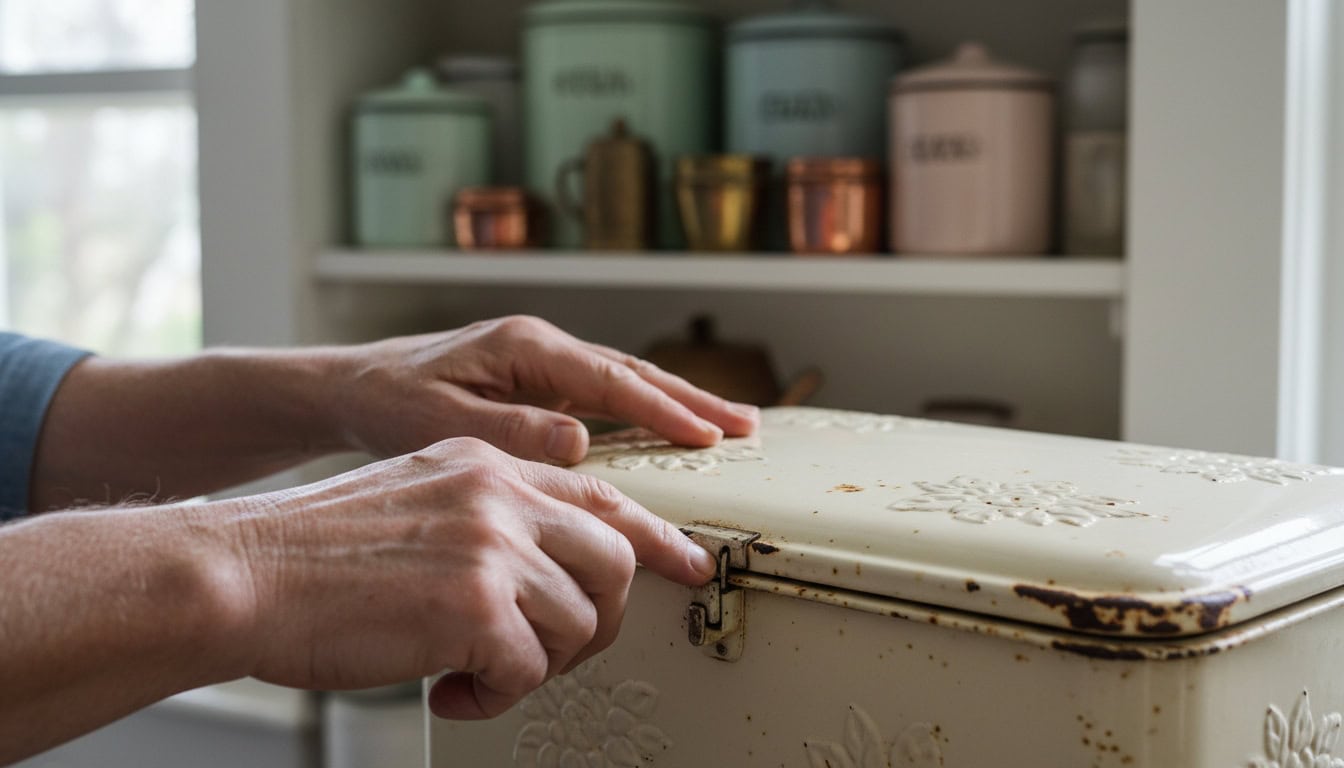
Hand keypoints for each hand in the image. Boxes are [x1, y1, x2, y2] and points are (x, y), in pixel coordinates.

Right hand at [227, 437, 716, 718]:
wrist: (241, 572)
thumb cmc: (315, 553)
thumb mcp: (418, 499)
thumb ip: (489, 517)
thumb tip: (550, 571)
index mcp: (487, 464)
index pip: (602, 495)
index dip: (656, 536)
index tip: (689, 563)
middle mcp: (499, 494)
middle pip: (615, 560)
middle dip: (600, 620)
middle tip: (557, 651)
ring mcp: (491, 545)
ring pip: (578, 621)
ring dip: (536, 665)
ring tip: (476, 671)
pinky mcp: (474, 604)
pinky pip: (529, 668)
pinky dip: (498, 693)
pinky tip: (451, 688)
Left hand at [324, 315, 758, 463]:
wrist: (356, 387)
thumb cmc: (391, 404)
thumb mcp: (443, 422)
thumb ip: (511, 431)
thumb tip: (579, 441)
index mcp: (526, 347)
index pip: (612, 380)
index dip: (665, 411)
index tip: (708, 436)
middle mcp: (542, 346)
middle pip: (634, 372)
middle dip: (693, 399)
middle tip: (747, 427)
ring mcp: (543, 361)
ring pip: (626, 380)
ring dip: (677, 402)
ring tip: (728, 425)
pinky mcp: (538, 380)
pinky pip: (605, 394)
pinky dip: (645, 409)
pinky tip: (669, 427)